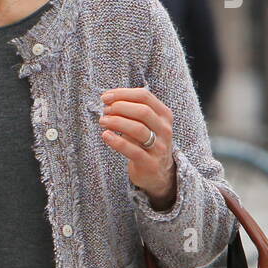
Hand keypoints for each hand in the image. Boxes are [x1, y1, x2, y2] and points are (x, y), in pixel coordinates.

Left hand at [99, 86, 176, 211]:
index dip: (123, 94)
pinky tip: (105, 135)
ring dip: (117, 122)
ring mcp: (159, 147)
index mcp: (164, 115)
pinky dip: (116, 141)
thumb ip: (130, 110)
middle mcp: (164, 129)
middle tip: (104, 110)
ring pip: (138, 129)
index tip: (105, 97)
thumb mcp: (144, 123)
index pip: (144, 96)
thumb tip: (108, 98)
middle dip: (119, 107)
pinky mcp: (149, 163)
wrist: (157, 172)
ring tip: (102, 121)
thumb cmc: (145, 142)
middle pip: (143, 111)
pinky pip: (132, 150)